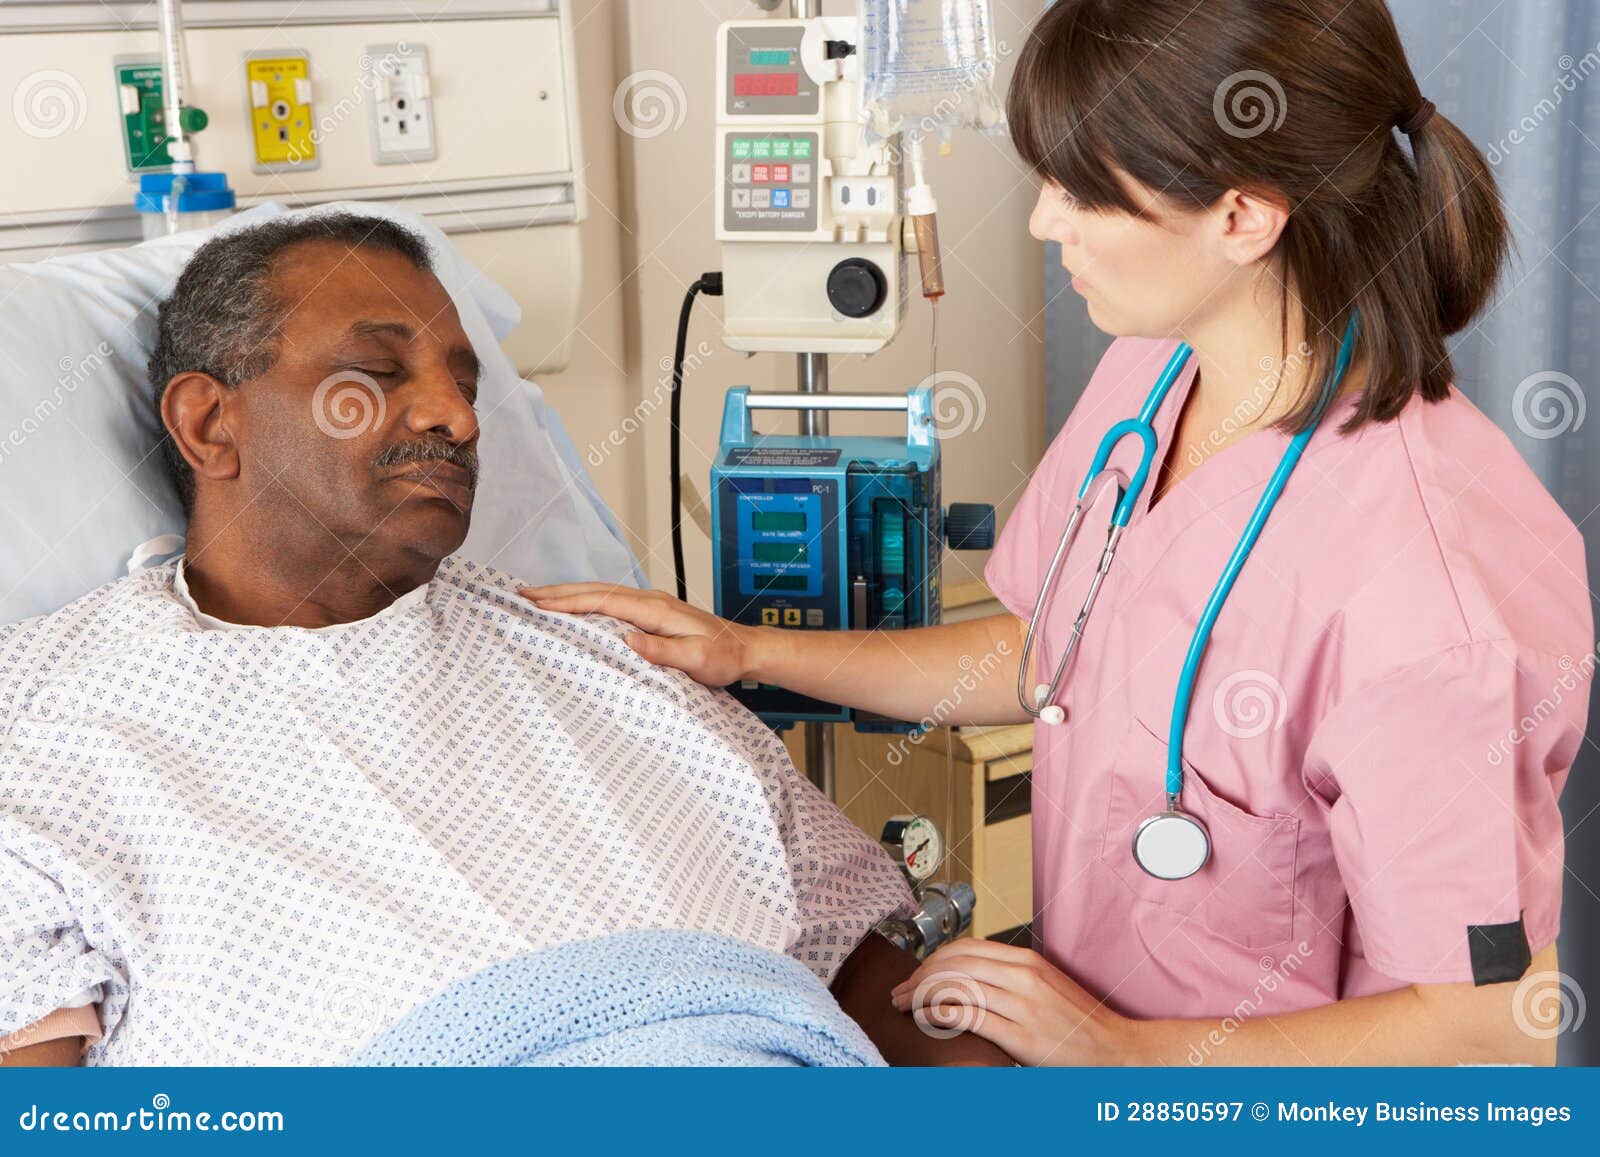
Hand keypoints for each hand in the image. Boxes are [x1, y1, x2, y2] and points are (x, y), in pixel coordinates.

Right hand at [518, 583, 757, 687]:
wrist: (745, 650)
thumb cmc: (724, 657)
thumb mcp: (698, 659)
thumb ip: (664, 651)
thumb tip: (628, 640)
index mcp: (657, 609)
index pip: (604, 600)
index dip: (569, 602)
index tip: (539, 604)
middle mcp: (651, 601)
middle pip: (596, 590)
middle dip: (558, 592)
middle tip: (522, 595)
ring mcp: (650, 605)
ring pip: (600, 594)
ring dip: (568, 595)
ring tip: (537, 599)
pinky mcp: (650, 613)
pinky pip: (610, 603)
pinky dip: (585, 602)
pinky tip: (572, 609)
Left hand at [890, 939, 1142, 1065]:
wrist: (1116, 1050)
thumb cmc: (1079, 1023)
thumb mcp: (1045, 986)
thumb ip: (1010, 977)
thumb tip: (968, 975)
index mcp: (1027, 961)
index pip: (966, 948)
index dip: (933, 959)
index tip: (916, 975)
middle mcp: (1023, 976)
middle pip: (955, 965)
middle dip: (919, 978)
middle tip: (900, 992)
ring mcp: (1023, 1005)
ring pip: (958, 987)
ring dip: (922, 996)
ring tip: (905, 1007)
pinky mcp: (1022, 1036)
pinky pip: (971, 1017)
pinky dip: (941, 1015)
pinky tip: (927, 1020)